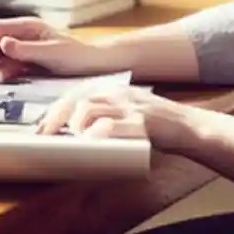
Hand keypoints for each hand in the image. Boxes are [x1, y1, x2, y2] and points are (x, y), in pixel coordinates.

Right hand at [0, 17, 123, 81]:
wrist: (93, 65)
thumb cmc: (76, 56)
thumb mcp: (49, 53)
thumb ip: (25, 49)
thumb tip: (2, 43)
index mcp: (29, 26)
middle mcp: (25, 35)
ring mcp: (27, 48)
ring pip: (3, 55)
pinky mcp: (30, 60)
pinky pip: (12, 65)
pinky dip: (6, 71)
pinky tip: (4, 78)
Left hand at [34, 87, 193, 149]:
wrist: (190, 127)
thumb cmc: (157, 126)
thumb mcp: (129, 112)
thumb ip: (106, 117)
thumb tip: (77, 134)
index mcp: (115, 90)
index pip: (77, 94)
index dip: (56, 111)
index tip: (43, 128)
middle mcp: (120, 94)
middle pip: (78, 99)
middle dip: (56, 118)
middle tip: (45, 136)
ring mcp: (130, 106)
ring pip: (89, 108)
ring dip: (75, 127)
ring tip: (73, 141)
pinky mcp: (141, 122)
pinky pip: (111, 125)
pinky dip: (95, 134)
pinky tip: (89, 143)